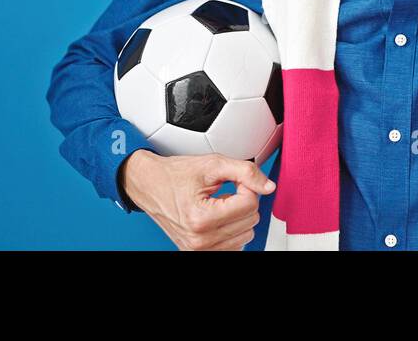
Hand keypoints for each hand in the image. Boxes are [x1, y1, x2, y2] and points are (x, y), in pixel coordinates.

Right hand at [121, 150, 273, 250]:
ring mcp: (198, 249)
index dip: (246, 186)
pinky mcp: (198, 253)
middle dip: (243, 201)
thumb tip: (268, 186)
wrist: (149, 185)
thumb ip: (245, 172)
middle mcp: (199, 239)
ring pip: (246, 234)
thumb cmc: (176, 174)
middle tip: (225, 191)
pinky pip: (234, 246)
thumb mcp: (212, 164)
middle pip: (251, 220)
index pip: (250, 203)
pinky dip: (232, 230)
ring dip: (239, 217)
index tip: (233, 181)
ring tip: (219, 204)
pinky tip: (218, 218)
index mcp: (201, 217)